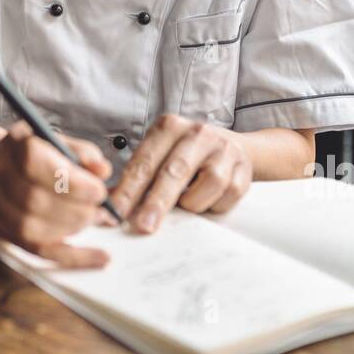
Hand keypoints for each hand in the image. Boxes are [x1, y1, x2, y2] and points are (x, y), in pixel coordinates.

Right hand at [0, 120, 113, 267]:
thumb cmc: (29, 152)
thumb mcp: (56, 139)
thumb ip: (82, 152)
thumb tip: (102, 170)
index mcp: (14, 147)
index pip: (40, 168)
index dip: (75, 184)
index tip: (98, 190)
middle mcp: (0, 178)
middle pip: (36, 202)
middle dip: (77, 208)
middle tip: (100, 208)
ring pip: (36, 229)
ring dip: (74, 226)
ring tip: (93, 217)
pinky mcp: (7, 233)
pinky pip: (40, 252)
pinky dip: (74, 257)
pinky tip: (100, 256)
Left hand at [108, 114, 251, 232]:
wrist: (235, 148)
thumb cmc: (186, 156)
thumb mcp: (161, 155)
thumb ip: (138, 177)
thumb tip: (110, 207)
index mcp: (169, 127)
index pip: (144, 161)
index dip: (129, 189)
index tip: (115, 213)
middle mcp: (197, 133)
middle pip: (174, 172)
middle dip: (157, 202)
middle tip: (144, 226)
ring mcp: (223, 150)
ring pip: (206, 186)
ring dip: (192, 203)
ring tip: (187, 201)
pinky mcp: (243, 169)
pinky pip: (226, 197)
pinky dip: (213, 205)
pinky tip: (208, 198)